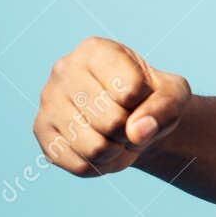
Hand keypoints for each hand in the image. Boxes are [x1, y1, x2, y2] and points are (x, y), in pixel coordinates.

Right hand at [33, 36, 190, 176]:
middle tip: (129, 124)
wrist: (127, 116)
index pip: (131, 90)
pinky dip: (101, 166)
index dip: (147, 105)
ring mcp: (48, 101)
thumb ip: (166, 107)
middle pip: (112, 122)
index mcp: (95, 50)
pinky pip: (81, 165)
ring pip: (95, 148)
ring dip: (117, 151)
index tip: (141, 99)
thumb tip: (136, 132)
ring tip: (116, 137)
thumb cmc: (150, 99)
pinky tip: (101, 149)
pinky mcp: (41, 131)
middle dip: (131, 133)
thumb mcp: (173, 95)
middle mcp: (64, 69)